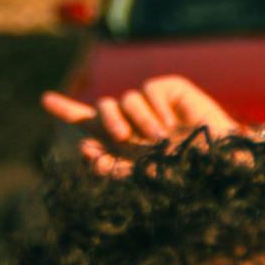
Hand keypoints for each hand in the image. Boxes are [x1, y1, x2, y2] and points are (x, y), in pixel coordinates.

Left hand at [43, 65, 244, 160]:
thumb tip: (86, 147)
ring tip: (158, 139)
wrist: (220, 164)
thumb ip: (110, 166)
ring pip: (124, 99)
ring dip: (138, 121)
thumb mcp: (140, 176)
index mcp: (122, 140)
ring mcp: (151, 104)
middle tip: (123, 138)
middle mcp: (134, 119)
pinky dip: (155, 108)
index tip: (45, 99)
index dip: (67, 109)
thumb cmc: (183, 176)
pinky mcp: (170, 89)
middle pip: (102, 108)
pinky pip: (148, 90)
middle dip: (107, 121)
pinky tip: (170, 124)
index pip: (89, 122)